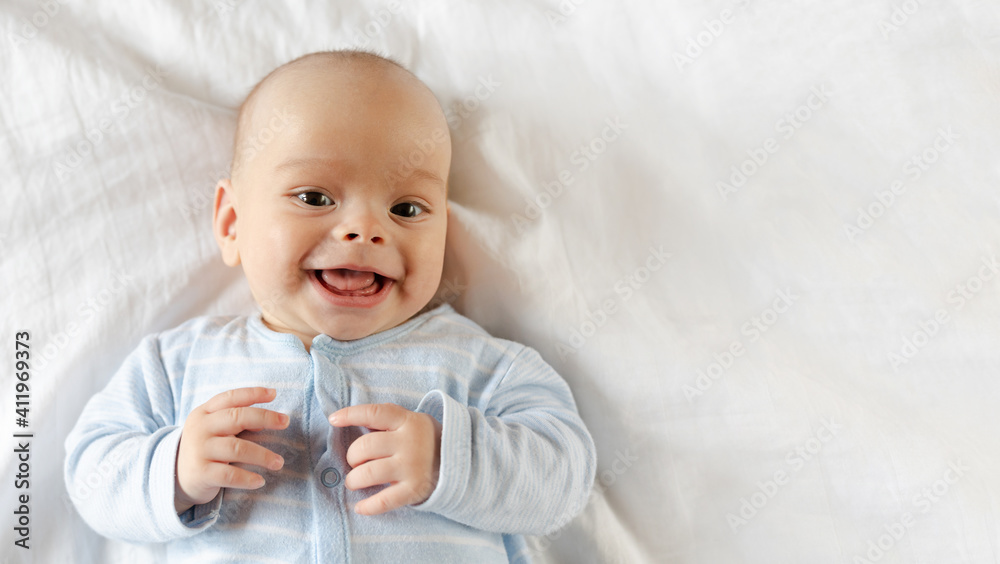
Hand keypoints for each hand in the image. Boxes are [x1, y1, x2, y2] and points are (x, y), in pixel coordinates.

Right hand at [175, 387, 288, 513]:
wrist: (174, 476)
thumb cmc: (205, 447)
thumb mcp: (214, 428)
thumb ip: (236, 420)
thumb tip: (268, 419)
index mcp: (204, 412)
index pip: (230, 397)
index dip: (253, 393)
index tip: (274, 394)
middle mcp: (200, 428)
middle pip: (236, 417)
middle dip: (265, 418)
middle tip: (285, 422)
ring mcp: (199, 450)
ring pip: (237, 448)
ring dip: (262, 455)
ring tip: (279, 462)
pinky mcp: (201, 473)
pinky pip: (229, 474)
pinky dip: (247, 478)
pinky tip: (260, 481)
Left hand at [329, 403, 441, 515]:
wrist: (457, 463)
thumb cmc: (423, 441)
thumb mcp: (410, 423)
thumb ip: (385, 423)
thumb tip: (349, 423)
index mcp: (407, 421)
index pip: (374, 413)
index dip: (350, 415)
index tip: (333, 419)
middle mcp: (409, 442)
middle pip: (364, 447)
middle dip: (352, 456)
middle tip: (356, 462)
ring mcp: (412, 467)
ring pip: (367, 474)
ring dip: (354, 480)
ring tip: (355, 481)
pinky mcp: (414, 490)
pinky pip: (383, 501)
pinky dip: (368, 506)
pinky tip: (361, 506)